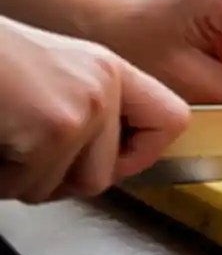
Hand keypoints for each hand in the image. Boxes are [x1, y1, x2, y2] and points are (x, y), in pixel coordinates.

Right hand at [0, 17, 188, 202]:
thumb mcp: (56, 74)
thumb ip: (91, 109)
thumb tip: (113, 163)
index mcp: (109, 69)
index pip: (172, 119)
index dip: (142, 154)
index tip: (112, 162)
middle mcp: (104, 83)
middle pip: (106, 173)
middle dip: (58, 179)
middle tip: (24, 155)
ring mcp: (84, 105)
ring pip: (69, 185)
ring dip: (25, 178)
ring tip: (5, 138)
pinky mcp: (54, 128)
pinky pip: (31, 184)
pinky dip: (1, 176)